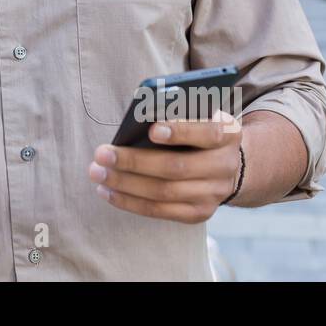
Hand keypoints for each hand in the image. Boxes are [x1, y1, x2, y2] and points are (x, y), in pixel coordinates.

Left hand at [87, 111, 242, 223]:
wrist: (227, 162)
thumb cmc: (198, 128)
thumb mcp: (198, 114)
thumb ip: (178, 112)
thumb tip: (140, 115)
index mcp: (228, 133)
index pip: (207, 133)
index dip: (180, 132)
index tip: (152, 129)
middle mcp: (225, 165)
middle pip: (176, 167)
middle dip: (134, 161)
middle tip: (102, 153)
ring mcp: (214, 193)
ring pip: (164, 192)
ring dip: (125, 183)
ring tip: (97, 172)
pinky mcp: (199, 213)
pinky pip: (160, 211)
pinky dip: (130, 202)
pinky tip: (107, 191)